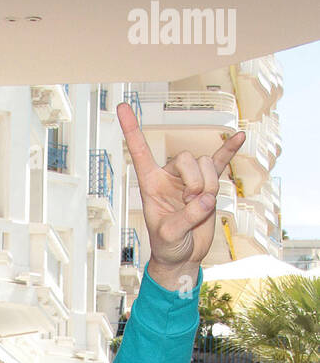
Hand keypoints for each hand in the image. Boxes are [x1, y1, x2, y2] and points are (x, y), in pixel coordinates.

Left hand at [117, 102, 244, 287]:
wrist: (183, 256)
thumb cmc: (167, 246)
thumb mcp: (170, 235)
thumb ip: (186, 217)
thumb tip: (207, 198)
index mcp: (151, 183)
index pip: (140, 152)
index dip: (132, 129)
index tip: (121, 106)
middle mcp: (170, 177)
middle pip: (186, 158)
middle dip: (194, 181)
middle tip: (191, 203)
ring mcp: (190, 179)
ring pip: (206, 166)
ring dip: (209, 187)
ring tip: (200, 208)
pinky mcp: (209, 185)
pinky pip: (220, 163)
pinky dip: (229, 151)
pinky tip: (240, 137)